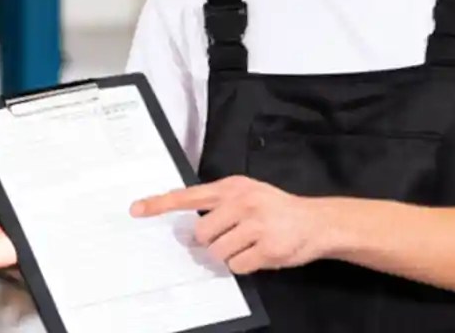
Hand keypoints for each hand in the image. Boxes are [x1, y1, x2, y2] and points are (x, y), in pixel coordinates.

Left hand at [131, 175, 325, 273]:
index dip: (160, 204)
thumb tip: (189, 227)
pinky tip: (260, 253)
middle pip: (201, 234)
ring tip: (250, 244)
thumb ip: (219, 203)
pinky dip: (245, 265)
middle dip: (212, 242)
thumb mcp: (247, 193)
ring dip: (230, 255)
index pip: (188, 195)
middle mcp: (242, 202)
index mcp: (232, 187)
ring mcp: (256, 225)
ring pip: (218, 253)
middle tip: (232, 237)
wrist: (316, 222)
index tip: (137, 210)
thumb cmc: (275, 209)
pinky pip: (238, 266)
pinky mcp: (268, 248)